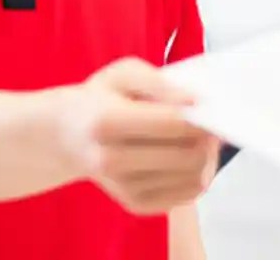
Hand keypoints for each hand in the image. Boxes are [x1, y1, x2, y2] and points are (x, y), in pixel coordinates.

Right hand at [57, 57, 219, 214]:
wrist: (68, 136)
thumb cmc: (100, 99)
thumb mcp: (124, 74)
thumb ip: (161, 83)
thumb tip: (195, 102)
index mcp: (107, 121)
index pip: (173, 124)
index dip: (201, 116)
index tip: (211, 108)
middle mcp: (112, 160)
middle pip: (188, 156)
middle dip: (209, 139)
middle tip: (211, 124)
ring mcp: (123, 187)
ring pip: (193, 179)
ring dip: (208, 158)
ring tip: (199, 139)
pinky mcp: (135, 204)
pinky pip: (187, 195)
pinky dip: (197, 175)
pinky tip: (187, 157)